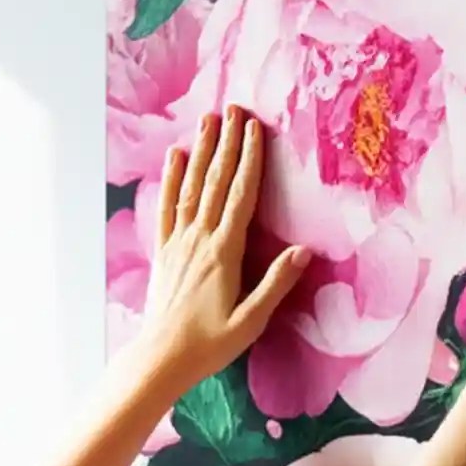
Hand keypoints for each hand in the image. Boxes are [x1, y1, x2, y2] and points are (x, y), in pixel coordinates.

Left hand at [138, 106, 311, 392]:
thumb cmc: (210, 344)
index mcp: (224, 252)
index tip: (255, 128)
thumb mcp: (251, 320)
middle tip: (235, 108)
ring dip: (201, 151)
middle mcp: (199, 239)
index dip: (249, 159)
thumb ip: (276, 283)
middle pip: (216, 181)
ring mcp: (178, 242)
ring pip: (191, 187)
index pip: (241, 195)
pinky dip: (171, 179)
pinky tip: (174, 156)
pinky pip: (167, 206)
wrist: (161, 358)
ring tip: (208, 120)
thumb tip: (304, 251)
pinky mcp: (164, 251)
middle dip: (227, 142)